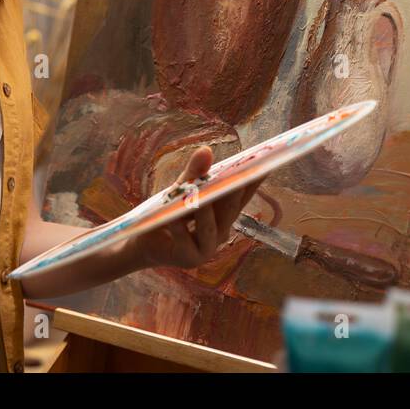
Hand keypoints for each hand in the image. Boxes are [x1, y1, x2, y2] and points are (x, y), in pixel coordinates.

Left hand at [128, 146, 265, 270]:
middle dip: (233, 192)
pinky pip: (183, 239)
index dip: (253, 181)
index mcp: (224, 216)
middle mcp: (221, 233)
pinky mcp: (188, 258)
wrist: (144, 244)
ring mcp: (206, 249)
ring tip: (202, 195)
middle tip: (239, 172)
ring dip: (206, 210)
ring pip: (209, 226)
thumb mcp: (181, 189)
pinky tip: (172, 217)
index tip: (265, 164)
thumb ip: (194, 173)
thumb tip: (206, 150)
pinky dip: (178, 227)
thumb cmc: (168, 215)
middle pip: (229, 210)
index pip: (242, 195)